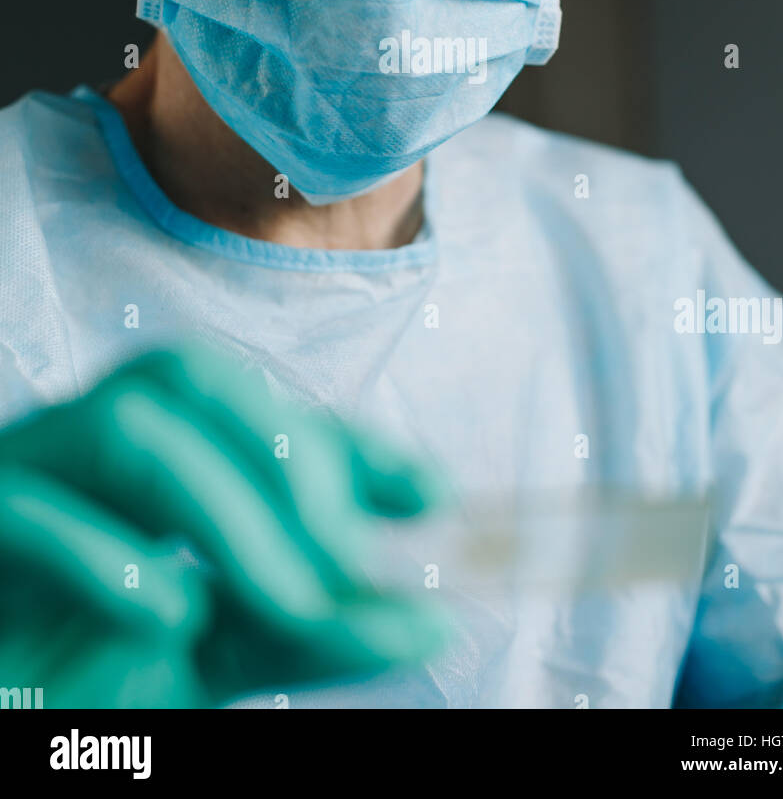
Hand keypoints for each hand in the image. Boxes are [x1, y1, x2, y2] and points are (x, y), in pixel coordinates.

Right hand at [0, 345, 449, 706]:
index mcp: (143, 452)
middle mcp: (81, 443)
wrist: (2, 716)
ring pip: (126, 429)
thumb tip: (429, 616)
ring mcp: (21, 476)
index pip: (252, 402)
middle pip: (188, 376)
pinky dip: (110, 557)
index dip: (343, 436)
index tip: (430, 493)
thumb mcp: (218, 655)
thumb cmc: (88, 682)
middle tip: (352, 563)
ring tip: (286, 601)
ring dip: (228, 514)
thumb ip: (308, 629)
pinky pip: (28, 511)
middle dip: (288, 457)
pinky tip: (169, 617)